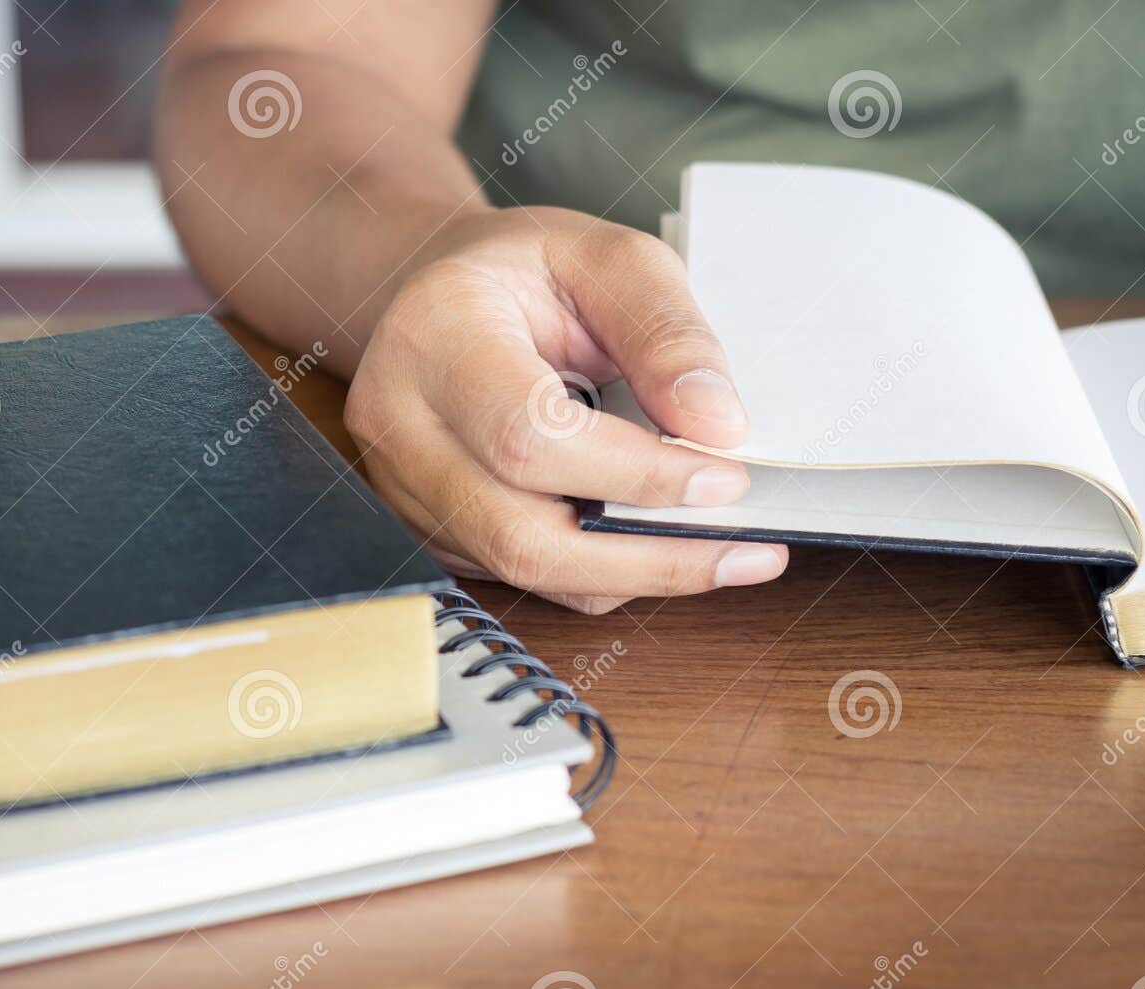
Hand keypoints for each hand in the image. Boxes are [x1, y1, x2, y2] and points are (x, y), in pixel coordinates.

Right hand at [343, 207, 787, 613]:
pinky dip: (603, 571)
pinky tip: (661, 545)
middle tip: (743, 547)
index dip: (634, 473)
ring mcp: (406, 487)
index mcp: (436, 338)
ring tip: (724, 554)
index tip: (725, 477)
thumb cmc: (522, 272)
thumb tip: (717, 427)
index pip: (530, 437)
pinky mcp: (432, 526)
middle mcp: (402, 426)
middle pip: (520, 532)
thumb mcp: (605, 257)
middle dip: (644, 554)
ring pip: (525, 568)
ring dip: (635, 574)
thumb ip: (663, 331)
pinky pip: (524, 574)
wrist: (441, 294)